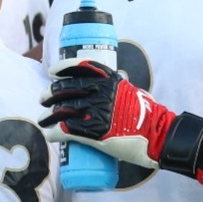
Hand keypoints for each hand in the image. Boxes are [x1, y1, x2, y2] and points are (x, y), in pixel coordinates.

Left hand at [39, 60, 202, 189]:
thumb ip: (122, 87)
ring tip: (43, 119)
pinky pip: (67, 130)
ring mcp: (97, 112)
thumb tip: (119, 80)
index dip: (64, 67)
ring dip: (49, 114)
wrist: (159, 135)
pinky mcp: (95, 133)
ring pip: (63, 110)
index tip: (53, 71)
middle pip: (67, 88)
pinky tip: (49, 134)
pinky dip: (55, 131)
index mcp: (111, 81)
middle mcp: (101, 93)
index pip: (81, 66)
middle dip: (50, 93)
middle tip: (43, 99)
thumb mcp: (134, 92)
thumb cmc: (149, 115)